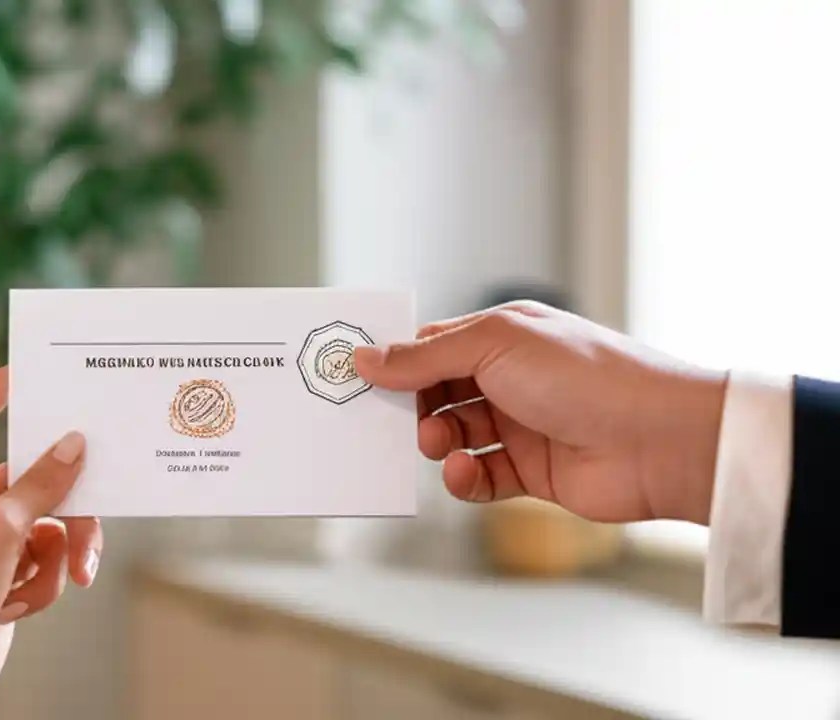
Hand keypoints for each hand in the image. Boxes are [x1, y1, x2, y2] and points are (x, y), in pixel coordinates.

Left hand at [0, 367, 100, 718]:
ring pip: (51, 519)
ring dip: (60, 553)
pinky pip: (48, 556)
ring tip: (65, 579)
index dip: (11, 381)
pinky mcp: (4, 567)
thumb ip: (42, 484)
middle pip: (36, 473)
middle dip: (66, 508)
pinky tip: (20, 607)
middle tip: (92, 524)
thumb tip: (75, 444)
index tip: (51, 366)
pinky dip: (45, 581)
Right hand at [354, 301, 727, 524]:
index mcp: (502, 335)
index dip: (396, 362)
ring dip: (436, 443)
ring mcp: (521, 425)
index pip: (432, 345)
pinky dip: (463, 479)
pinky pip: (479, 477)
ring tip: (438, 445)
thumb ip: (425, 357)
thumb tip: (366, 359)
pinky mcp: (532, 472)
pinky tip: (465, 473)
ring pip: (452, 436)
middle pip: (435, 393)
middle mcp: (510, 377)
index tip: (359, 381)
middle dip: (410, 408)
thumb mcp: (495, 348)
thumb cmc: (586, 377)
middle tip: (393, 422)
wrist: (661, 440)